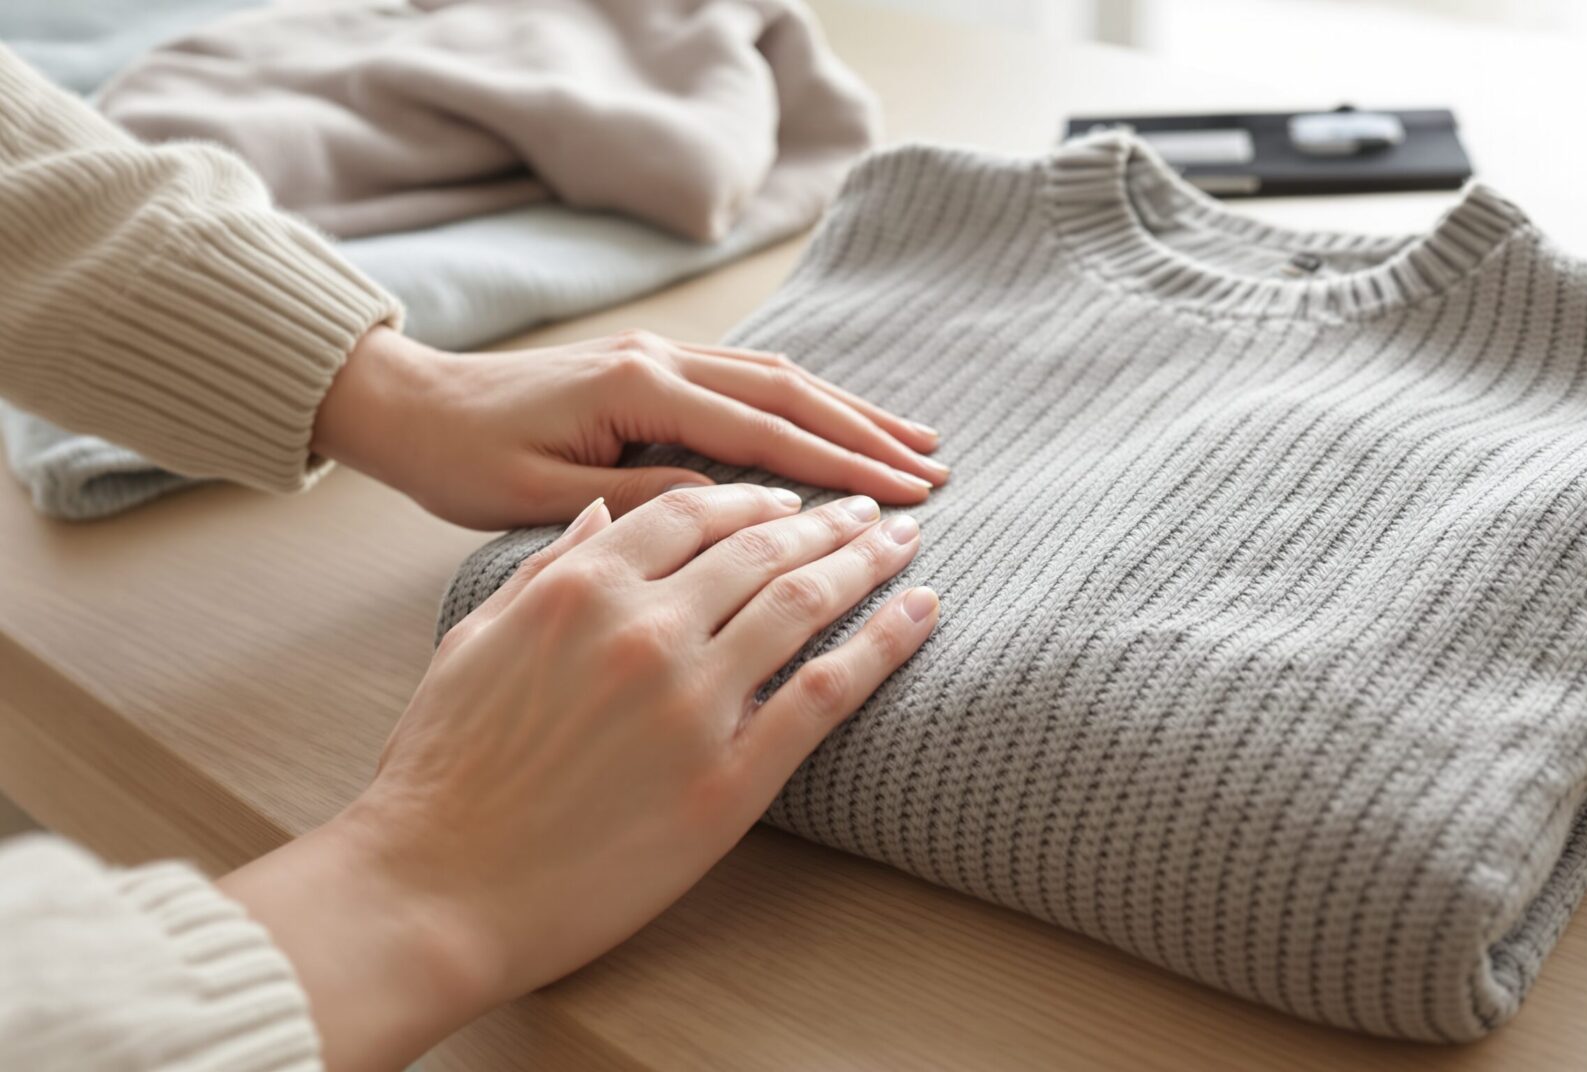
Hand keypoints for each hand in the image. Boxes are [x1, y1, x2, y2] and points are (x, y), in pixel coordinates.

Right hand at [218, 485, 938, 1070]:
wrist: (435, 887)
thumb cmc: (442, 771)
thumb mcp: (476, 639)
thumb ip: (546, 567)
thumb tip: (606, 514)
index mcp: (582, 588)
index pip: (693, 512)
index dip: (753, 500)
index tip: (789, 500)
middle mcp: (646, 628)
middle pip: (763, 548)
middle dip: (825, 520)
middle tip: (866, 507)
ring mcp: (694, 701)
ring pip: (804, 603)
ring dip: (865, 562)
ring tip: (901, 541)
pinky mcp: (731, 777)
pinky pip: (829, 691)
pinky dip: (886, 641)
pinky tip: (922, 610)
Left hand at [313, 326, 946, 528]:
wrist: (408, 404)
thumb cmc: (463, 460)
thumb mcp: (542, 495)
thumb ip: (643, 498)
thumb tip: (738, 512)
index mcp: (640, 390)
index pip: (765, 434)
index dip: (840, 467)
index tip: (902, 496)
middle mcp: (662, 359)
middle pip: (790, 394)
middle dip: (866, 434)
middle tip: (935, 473)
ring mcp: (661, 355)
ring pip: (778, 378)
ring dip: (848, 411)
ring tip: (912, 442)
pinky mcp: (653, 366)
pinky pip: (750, 378)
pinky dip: (805, 402)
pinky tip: (837, 421)